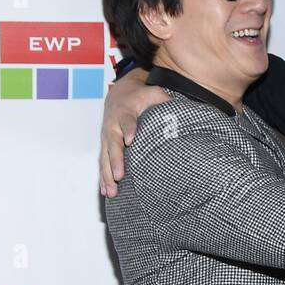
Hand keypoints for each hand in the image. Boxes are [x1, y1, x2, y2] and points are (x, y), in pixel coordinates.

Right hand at [99, 69, 169, 195]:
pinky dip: (103, 178)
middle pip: (113, 144)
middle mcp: (112, 126)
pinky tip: (106, 191)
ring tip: (111, 191)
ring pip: (105, 158)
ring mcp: (107, 138)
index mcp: (124, 112)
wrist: (118, 96)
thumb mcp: (152, 93)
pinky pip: (103, 164)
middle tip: (119, 176)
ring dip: (107, 176)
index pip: (126, 121)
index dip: (128, 129)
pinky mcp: (105, 148)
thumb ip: (164, 101)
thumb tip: (180, 112)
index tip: (130, 139)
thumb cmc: (139, 97)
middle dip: (115, 161)